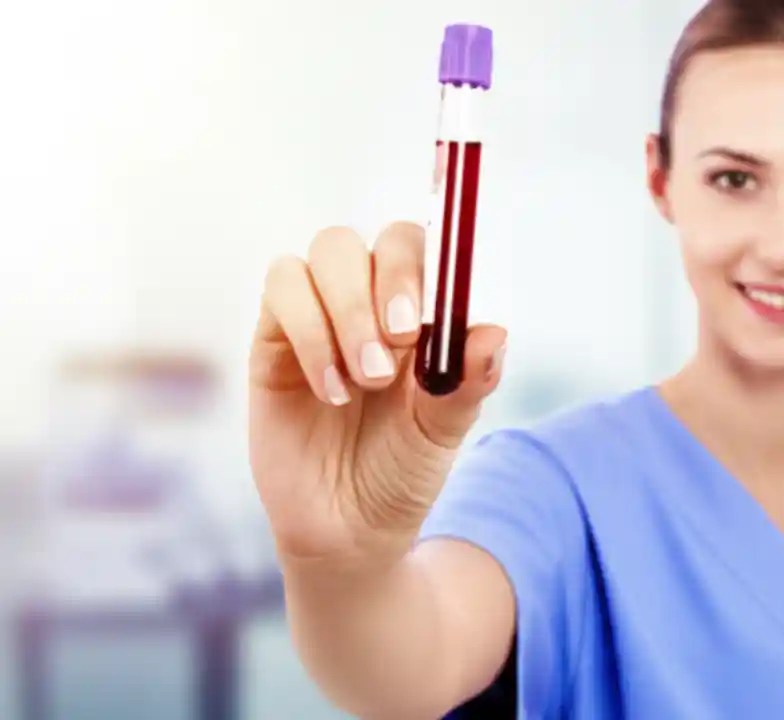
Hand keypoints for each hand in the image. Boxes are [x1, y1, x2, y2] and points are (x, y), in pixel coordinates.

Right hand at [248, 222, 505, 568]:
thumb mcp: (446, 429)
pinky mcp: (274, 340)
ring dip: (347, 311)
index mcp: (419, 311)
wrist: (349, 529)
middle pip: (368, 240)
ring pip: (321, 257)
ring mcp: (318, 315)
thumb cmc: (404, 469)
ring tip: (367, 379)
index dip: (425, 261)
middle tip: (399, 341)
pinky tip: (334, 391)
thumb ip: (469, 381)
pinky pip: (281, 297)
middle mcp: (368, 301)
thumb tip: (494, 335)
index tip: (429, 312)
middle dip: (387, 282)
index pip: (422, 245)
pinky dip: (310, 335)